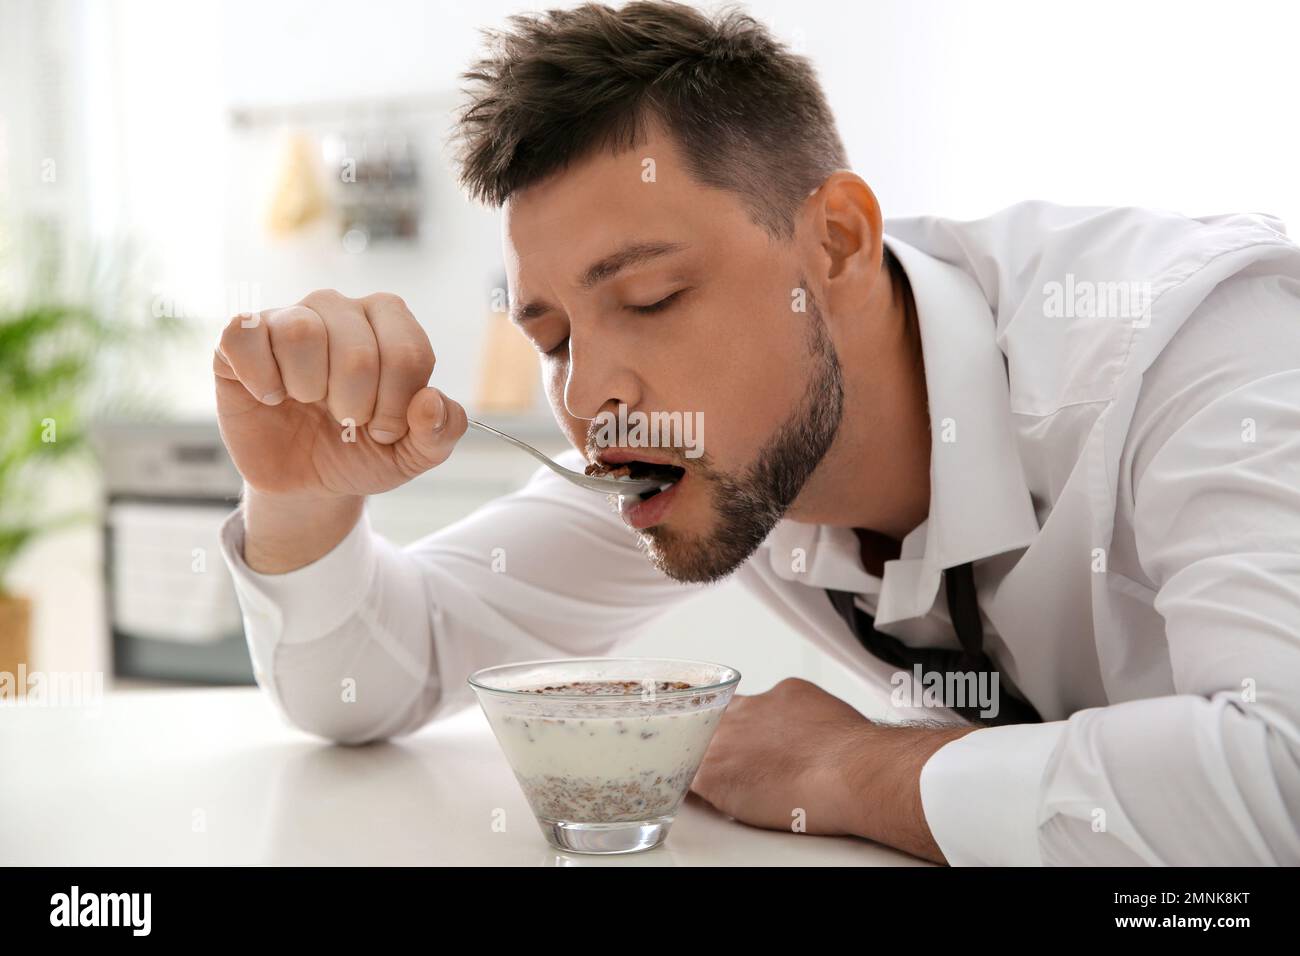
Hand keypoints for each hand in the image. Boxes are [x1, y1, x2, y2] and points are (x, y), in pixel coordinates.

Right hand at [214, 289, 466, 502]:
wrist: (306, 481)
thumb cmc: (363, 451)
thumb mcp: (414, 453)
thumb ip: (441, 430)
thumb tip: (430, 401)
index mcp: (389, 323)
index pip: (408, 351)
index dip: (398, 403)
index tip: (385, 430)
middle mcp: (340, 308)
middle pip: (357, 349)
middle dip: (356, 405)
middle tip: (346, 423)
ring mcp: (288, 317)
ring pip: (302, 332)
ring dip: (310, 388)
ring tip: (307, 403)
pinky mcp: (241, 339)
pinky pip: (244, 333)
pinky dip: (262, 377)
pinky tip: (272, 396)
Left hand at [689, 677, 975, 860]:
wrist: (852, 771)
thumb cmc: (857, 755)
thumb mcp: (834, 718)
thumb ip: (811, 722)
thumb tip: (817, 738)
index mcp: (781, 694)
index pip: (749, 705)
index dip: (745, 727)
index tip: (749, 743)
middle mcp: (749, 709)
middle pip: (717, 719)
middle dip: (722, 742)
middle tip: (735, 767)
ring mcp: (728, 738)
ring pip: (699, 746)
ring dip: (708, 764)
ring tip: (718, 786)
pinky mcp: (715, 771)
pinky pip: (688, 779)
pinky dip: (692, 790)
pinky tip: (698, 800)